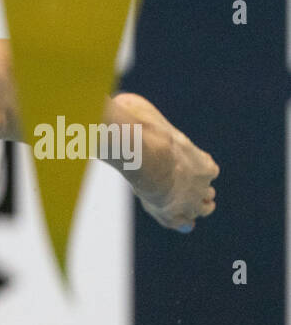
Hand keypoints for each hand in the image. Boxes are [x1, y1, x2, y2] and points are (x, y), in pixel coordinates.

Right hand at [112, 93, 218, 232]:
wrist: (146, 156)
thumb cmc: (143, 132)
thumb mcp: (142, 112)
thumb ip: (136, 111)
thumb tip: (118, 101)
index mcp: (203, 162)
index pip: (207, 169)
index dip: (197, 171)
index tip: (183, 171)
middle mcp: (203, 182)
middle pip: (207, 192)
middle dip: (198, 193)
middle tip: (184, 193)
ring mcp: (192, 200)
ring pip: (202, 209)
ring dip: (194, 209)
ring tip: (183, 211)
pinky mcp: (177, 214)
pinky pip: (183, 224)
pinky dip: (180, 222)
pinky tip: (175, 222)